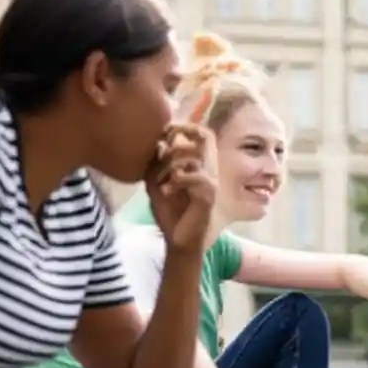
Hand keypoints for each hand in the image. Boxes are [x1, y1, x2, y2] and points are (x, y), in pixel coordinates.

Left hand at [146, 123, 217, 251]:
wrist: (178, 240)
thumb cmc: (170, 212)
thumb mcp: (156, 183)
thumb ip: (156, 163)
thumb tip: (159, 144)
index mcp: (197, 166)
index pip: (202, 135)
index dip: (184, 127)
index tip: (165, 132)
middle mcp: (208, 170)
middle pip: (206, 137)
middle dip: (183, 133)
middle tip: (164, 143)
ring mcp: (210, 182)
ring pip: (191, 157)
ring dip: (169, 166)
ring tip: (160, 181)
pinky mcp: (209, 195)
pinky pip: (194, 176)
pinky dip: (175, 181)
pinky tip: (166, 192)